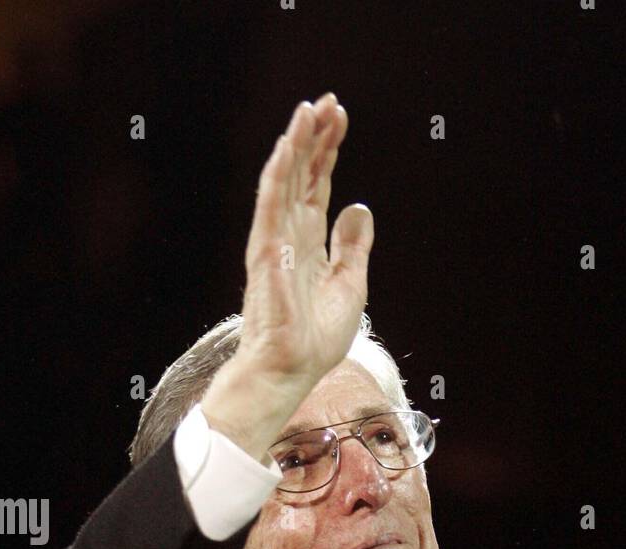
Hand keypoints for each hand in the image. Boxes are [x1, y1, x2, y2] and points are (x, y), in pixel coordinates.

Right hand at [201, 93, 374, 457]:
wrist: (290, 371)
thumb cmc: (314, 339)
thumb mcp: (350, 286)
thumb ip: (353, 247)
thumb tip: (360, 209)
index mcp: (309, 242)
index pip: (317, 185)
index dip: (328, 151)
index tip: (339, 117)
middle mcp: (289, 235)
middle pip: (301, 175)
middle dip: (313, 137)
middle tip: (328, 102)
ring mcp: (275, 243)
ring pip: (283, 181)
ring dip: (294, 145)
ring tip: (307, 111)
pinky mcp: (265, 256)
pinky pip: (270, 209)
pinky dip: (277, 178)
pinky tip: (286, 151)